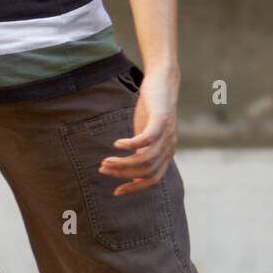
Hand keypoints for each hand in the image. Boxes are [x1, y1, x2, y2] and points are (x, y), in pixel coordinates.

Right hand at [100, 67, 178, 195]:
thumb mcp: (146, 133)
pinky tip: (117, 144)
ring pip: (146, 157)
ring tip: (106, 160)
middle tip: (103, 169)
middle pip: (147, 170)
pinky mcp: (161, 118)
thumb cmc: (152, 109)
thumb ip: (140, 150)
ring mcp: (167, 132)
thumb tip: (127, 167)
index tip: (116, 191)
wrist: (162, 81)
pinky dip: (131, 144)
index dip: (135, 188)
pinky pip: (147, 138)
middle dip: (123, 173)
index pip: (153, 179)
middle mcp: (169, 145)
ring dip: (123, 162)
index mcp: (166, 152)